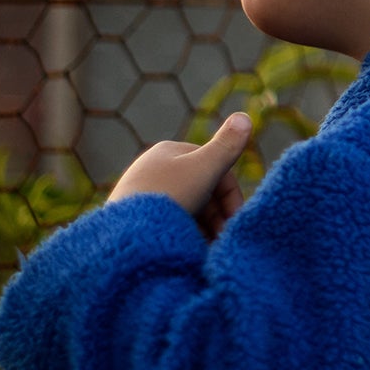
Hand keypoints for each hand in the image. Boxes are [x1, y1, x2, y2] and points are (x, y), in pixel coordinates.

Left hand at [109, 113, 250, 237]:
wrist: (125, 233)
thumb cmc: (168, 196)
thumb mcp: (204, 169)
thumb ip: (227, 146)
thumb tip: (245, 117)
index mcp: (170, 150)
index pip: (214, 169)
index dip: (231, 197)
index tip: (236, 224)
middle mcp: (154, 169)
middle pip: (200, 191)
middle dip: (217, 218)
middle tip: (223, 242)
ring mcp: (143, 194)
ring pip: (186, 210)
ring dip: (203, 230)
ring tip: (207, 251)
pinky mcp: (135, 220)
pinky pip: (169, 225)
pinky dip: (184, 236)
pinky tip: (189, 252)